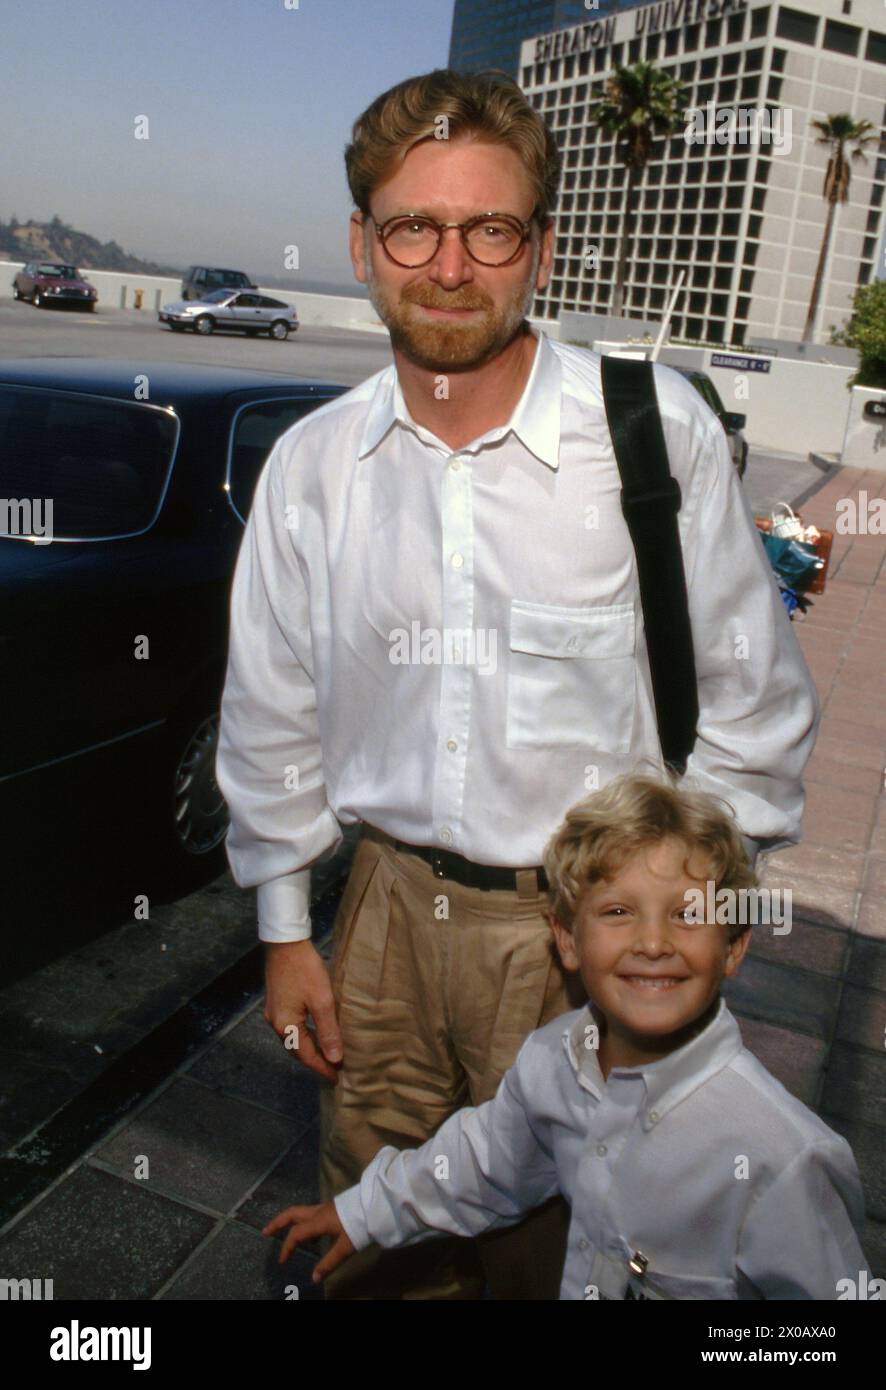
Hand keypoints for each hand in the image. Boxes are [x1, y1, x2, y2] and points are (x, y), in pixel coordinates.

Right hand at [263, 1201, 355, 1282]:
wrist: (376, 1205)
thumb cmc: (360, 1226)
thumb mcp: (346, 1247)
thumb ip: (329, 1263)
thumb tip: (313, 1278)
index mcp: (319, 1221)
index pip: (296, 1233)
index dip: (287, 1247)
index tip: (282, 1261)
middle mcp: (318, 1211)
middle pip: (292, 1213)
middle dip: (277, 1222)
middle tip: (265, 1231)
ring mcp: (325, 1207)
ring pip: (301, 1211)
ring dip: (289, 1220)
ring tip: (283, 1232)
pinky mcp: (332, 1207)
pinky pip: (311, 1213)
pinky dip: (303, 1221)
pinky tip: (309, 1233)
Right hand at [264, 940, 342, 1083]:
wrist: (285, 943)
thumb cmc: (305, 970)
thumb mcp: (322, 1001)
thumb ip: (328, 1031)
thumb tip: (334, 1058)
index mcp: (285, 1026)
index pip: (306, 1055)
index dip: (322, 1068)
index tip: (337, 1078)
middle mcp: (275, 1023)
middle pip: (296, 1050)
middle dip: (315, 1061)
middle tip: (334, 1069)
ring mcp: (273, 1013)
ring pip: (293, 1039)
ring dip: (309, 1049)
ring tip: (328, 1055)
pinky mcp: (276, 1002)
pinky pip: (291, 1028)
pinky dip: (304, 1036)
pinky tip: (316, 1033)